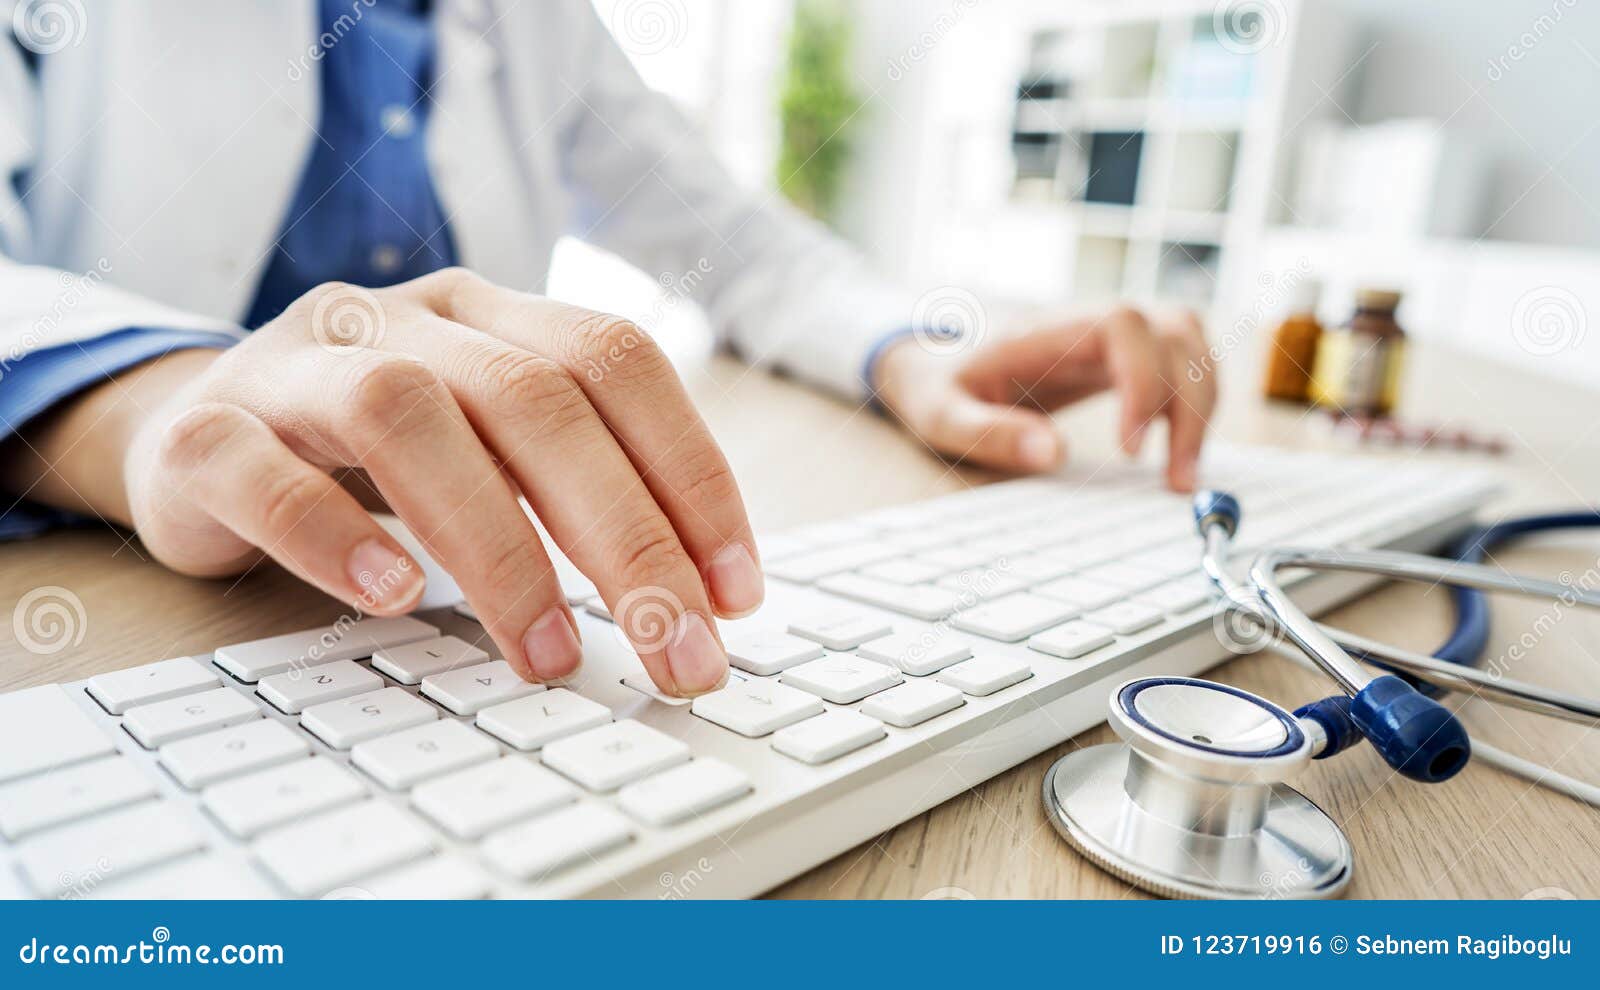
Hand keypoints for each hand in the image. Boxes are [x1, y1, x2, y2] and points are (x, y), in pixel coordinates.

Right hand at [18, 270, 760, 695]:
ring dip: (498, 545)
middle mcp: (401, 320)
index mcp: (488, 315)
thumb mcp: (488, 446)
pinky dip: (330, 534)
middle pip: (534, 398)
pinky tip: (392, 598)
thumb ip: (574, 487)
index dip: (691, 471)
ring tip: (552, 655)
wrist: (193, 434)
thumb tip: (697, 596)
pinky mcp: (202, 433)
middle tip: (676, 651)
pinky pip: (256, 469)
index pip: (616, 359)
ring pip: (405, 414)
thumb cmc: (372, 456)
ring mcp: (295, 367)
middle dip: (627, 535)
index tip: (737, 591)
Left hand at [872, 306, 1216, 490]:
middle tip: (1175, 479)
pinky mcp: (1124, 356)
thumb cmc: (940, 386)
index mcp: (1044, 330)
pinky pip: (1183, 362)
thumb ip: (989, 432)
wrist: (937, 360)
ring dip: (1201, 406)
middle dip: (1189, 404)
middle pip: (1173, 331)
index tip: (1130, 448)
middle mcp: (1088, 322)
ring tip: (1180, 475)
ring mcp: (1112, 336)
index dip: (1142, 378)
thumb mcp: (941, 415)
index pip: (1121, 325)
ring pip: (1190, 342)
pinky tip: (1173, 452)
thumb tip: (1051, 454)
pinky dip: (1193, 403)